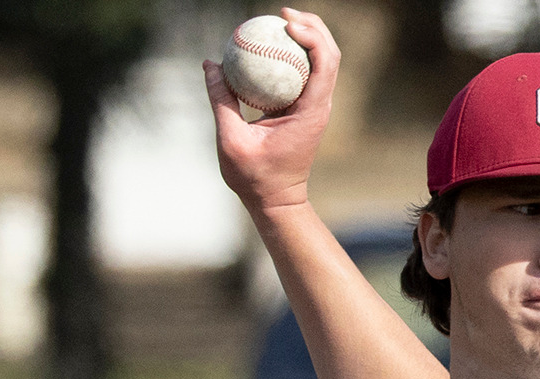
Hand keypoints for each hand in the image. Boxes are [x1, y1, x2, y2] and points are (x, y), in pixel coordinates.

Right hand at [203, 8, 339, 214]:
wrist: (276, 200)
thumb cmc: (254, 177)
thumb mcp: (230, 140)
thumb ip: (221, 101)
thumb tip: (210, 64)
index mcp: (311, 112)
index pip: (325, 63)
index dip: (312, 35)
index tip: (286, 21)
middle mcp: (320, 106)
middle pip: (329, 53)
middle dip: (312, 26)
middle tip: (282, 12)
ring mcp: (315, 106)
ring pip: (321, 61)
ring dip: (306, 37)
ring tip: (279, 20)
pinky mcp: (305, 108)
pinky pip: (303, 74)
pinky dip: (291, 56)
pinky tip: (269, 46)